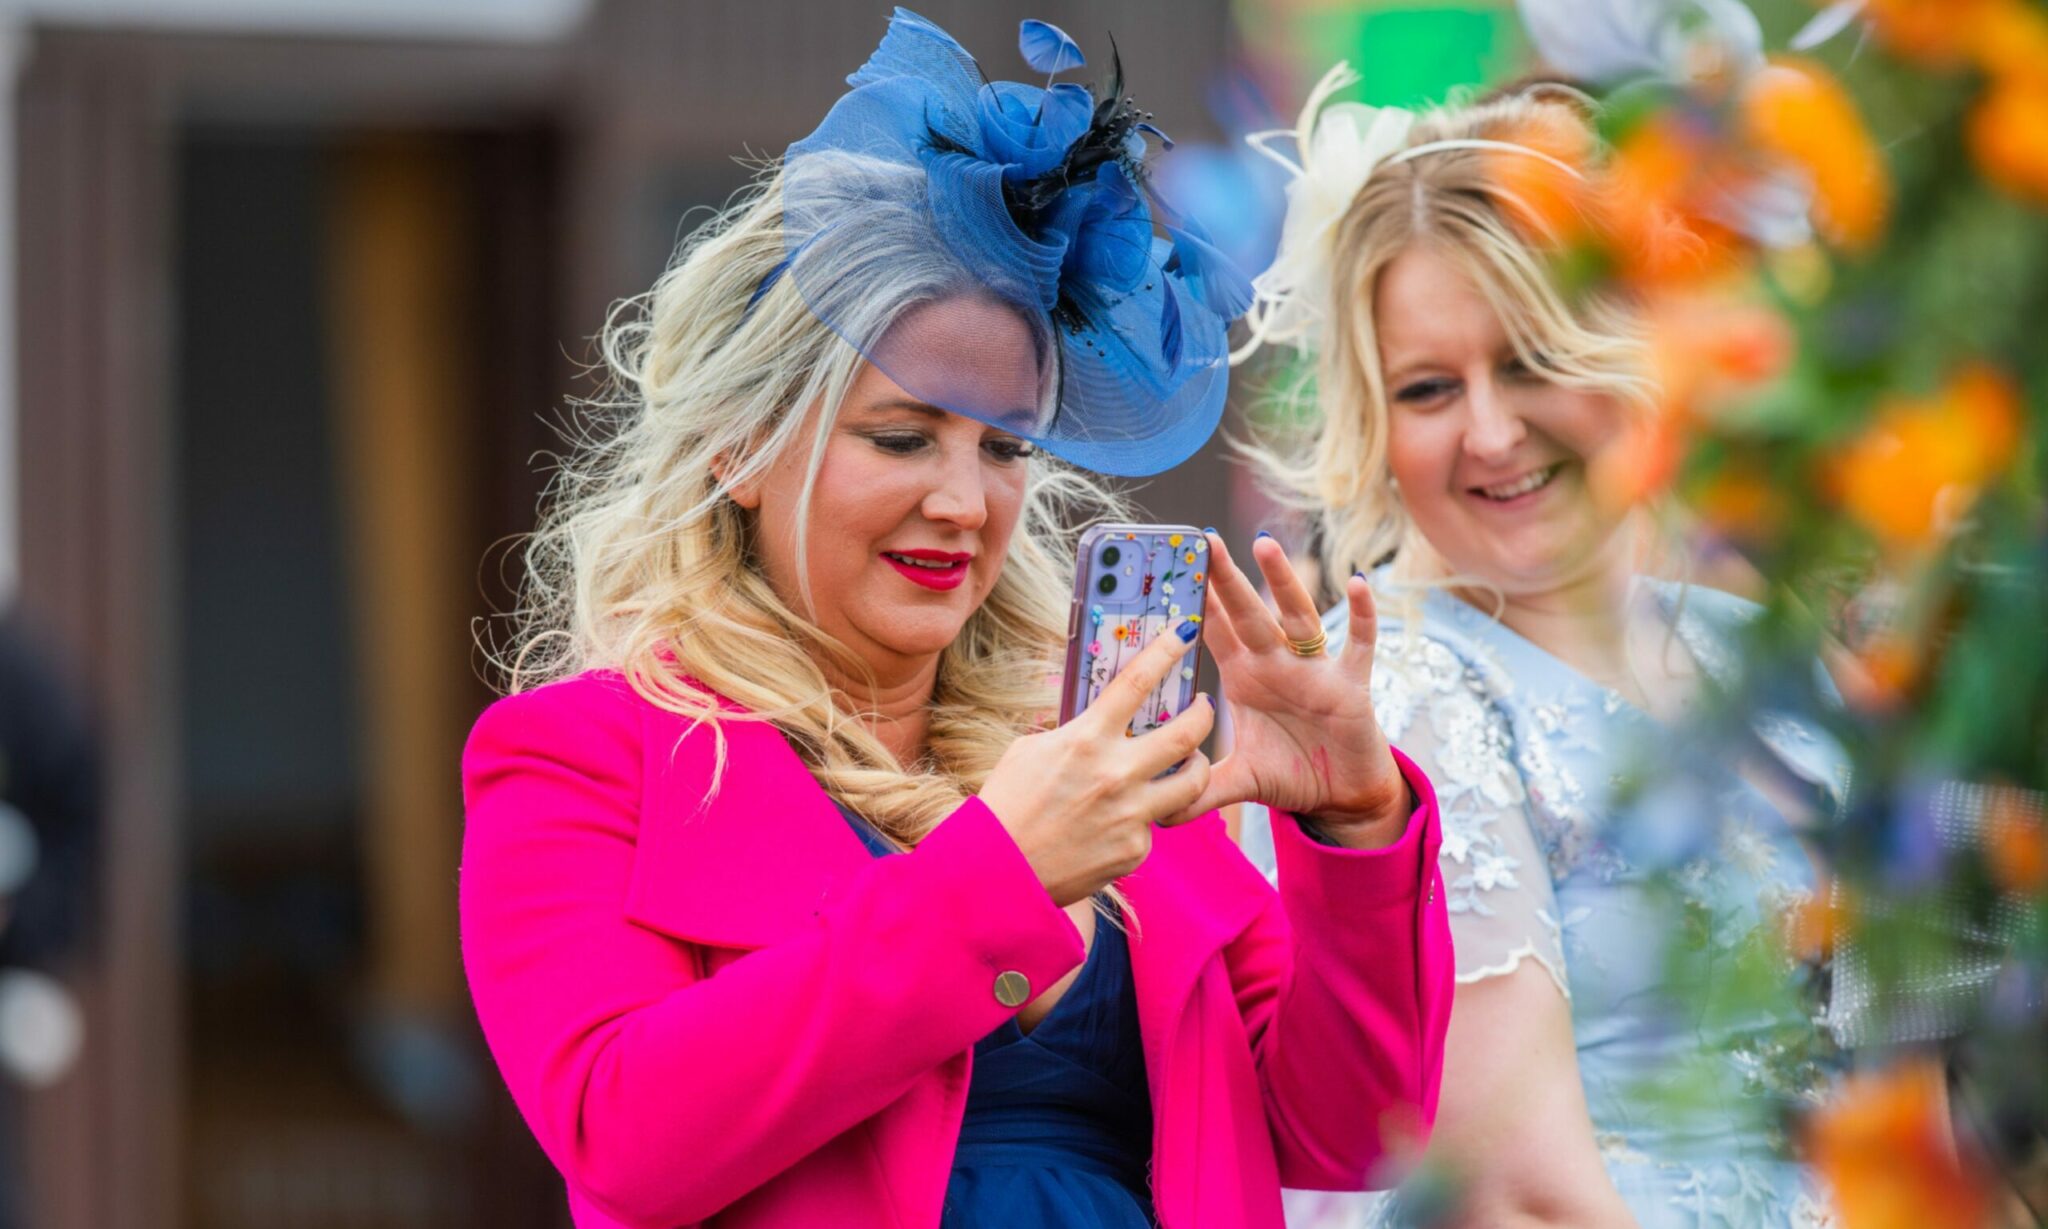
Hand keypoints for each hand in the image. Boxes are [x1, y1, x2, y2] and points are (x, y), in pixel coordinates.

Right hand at [980, 622, 1215, 905]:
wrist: (999, 873)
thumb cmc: (1006, 805)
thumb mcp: (1030, 750)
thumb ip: (1070, 732)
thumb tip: (1095, 719)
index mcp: (1086, 740)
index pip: (1136, 683)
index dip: (1165, 652)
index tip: (1185, 633)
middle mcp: (1116, 774)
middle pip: (1187, 734)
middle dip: (1204, 714)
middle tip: (1205, 707)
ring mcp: (1131, 814)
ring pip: (1192, 782)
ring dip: (1198, 766)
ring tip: (1192, 762)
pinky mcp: (1135, 848)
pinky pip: (1153, 824)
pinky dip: (1141, 818)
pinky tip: (1116, 822)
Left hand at [1191, 533, 1409, 845]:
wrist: (1342, 796)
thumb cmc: (1291, 773)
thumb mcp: (1240, 781)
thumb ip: (1200, 791)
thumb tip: (1156, 815)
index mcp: (1245, 677)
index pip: (1213, 631)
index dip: (1193, 602)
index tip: (1170, 567)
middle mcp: (1276, 664)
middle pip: (1247, 614)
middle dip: (1226, 579)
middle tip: (1204, 539)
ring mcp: (1314, 670)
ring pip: (1297, 617)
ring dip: (1282, 582)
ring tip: (1263, 545)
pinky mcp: (1351, 685)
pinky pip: (1359, 643)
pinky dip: (1361, 615)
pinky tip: (1358, 583)